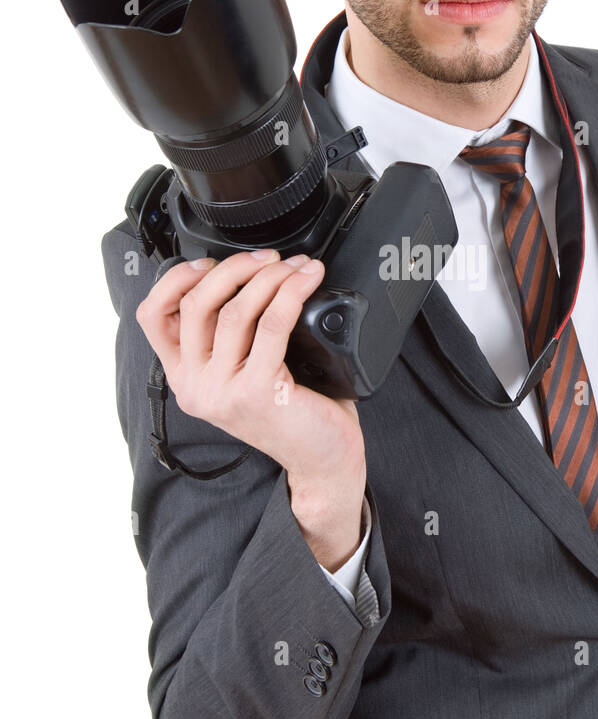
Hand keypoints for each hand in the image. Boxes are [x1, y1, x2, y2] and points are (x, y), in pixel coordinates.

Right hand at [134, 249, 366, 566]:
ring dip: (269, 277)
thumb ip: (228, 335)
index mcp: (185, 378)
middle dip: (234, 268)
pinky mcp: (258, 390)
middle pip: (196, 304)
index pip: (153, 317)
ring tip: (296, 267)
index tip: (209, 261)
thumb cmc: (292, 412)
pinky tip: (308, 280)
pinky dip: (292, 292)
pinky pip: (272, 324)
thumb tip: (243, 275)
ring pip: (234, 310)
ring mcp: (223, 391)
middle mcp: (195, 386)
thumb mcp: (244, 370)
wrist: (323, 460)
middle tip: (268, 258)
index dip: (176, 279)